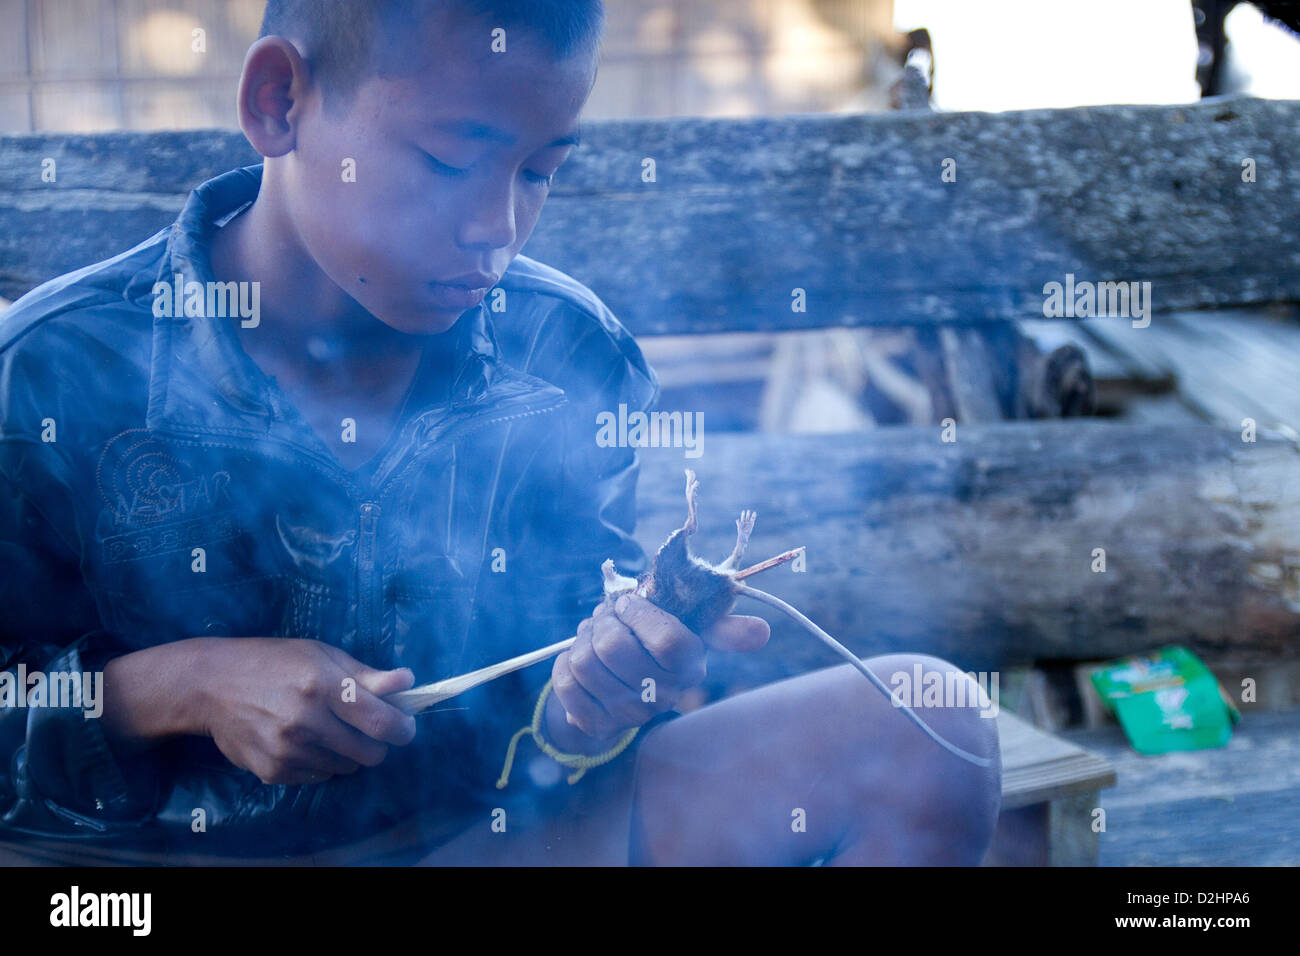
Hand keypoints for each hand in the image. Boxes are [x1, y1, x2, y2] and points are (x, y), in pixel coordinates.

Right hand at [190, 638, 416, 785]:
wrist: (211, 686)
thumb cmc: (274, 662)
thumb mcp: (322, 655)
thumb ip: (367, 675)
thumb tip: (408, 682)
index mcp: (323, 686)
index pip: (382, 722)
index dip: (403, 728)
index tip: (405, 725)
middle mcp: (306, 722)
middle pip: (370, 753)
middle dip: (377, 743)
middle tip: (366, 727)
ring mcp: (288, 751)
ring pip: (346, 768)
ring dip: (347, 752)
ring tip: (326, 728)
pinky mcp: (273, 772)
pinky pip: (319, 777)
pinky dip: (321, 763)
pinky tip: (302, 740)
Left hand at [550, 593, 769, 743]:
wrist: (616, 682)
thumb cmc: (650, 639)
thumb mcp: (684, 621)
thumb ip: (720, 622)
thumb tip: (762, 633)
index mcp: (690, 665)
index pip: (670, 642)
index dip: (639, 613)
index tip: (628, 603)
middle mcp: (664, 695)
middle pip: (614, 648)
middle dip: (601, 623)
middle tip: (605, 619)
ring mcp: (629, 714)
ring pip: (585, 662)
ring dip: (581, 642)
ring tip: (592, 640)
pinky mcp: (595, 724)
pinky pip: (566, 684)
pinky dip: (565, 664)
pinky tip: (579, 662)